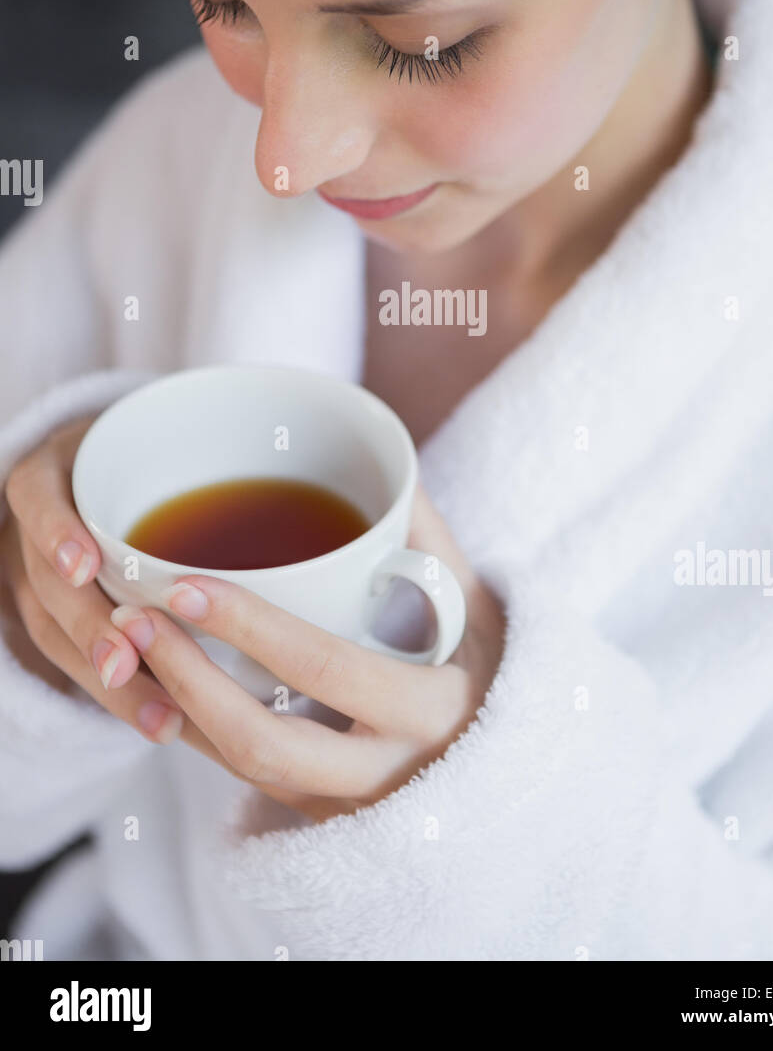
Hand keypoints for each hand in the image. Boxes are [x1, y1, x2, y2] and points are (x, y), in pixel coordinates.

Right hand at [0, 418, 236, 763]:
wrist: (117, 465)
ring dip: (108, 681)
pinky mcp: (65, 616)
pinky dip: (120, 692)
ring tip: (159, 717)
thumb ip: (227, 450)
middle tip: (124, 660)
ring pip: (59, 636)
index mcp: (63, 470)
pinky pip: (77, 662)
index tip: (86, 562)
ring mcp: (45, 575)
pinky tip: (165, 720)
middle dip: (89, 628)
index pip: (40, 496)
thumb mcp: (182, 425)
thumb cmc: (168, 442)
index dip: (56, 529)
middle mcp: (47, 526)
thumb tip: (360, 496)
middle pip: (50, 584)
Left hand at [108, 483, 506, 821]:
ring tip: (132, 649)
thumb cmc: (495, 665)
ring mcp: (354, 807)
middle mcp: (390, 772)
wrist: (521, 762)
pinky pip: (249, 782)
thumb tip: (377, 458)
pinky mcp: (327, 820)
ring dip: (179, 710)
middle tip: (136, 621)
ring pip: (245, 770)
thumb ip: (426, 534)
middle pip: (263, 742)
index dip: (249, 627)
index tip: (186, 585)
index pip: (324, 669)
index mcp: (432, 707)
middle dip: (187, 682)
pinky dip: (200, 735)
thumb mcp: (477, 601)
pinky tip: (163, 687)